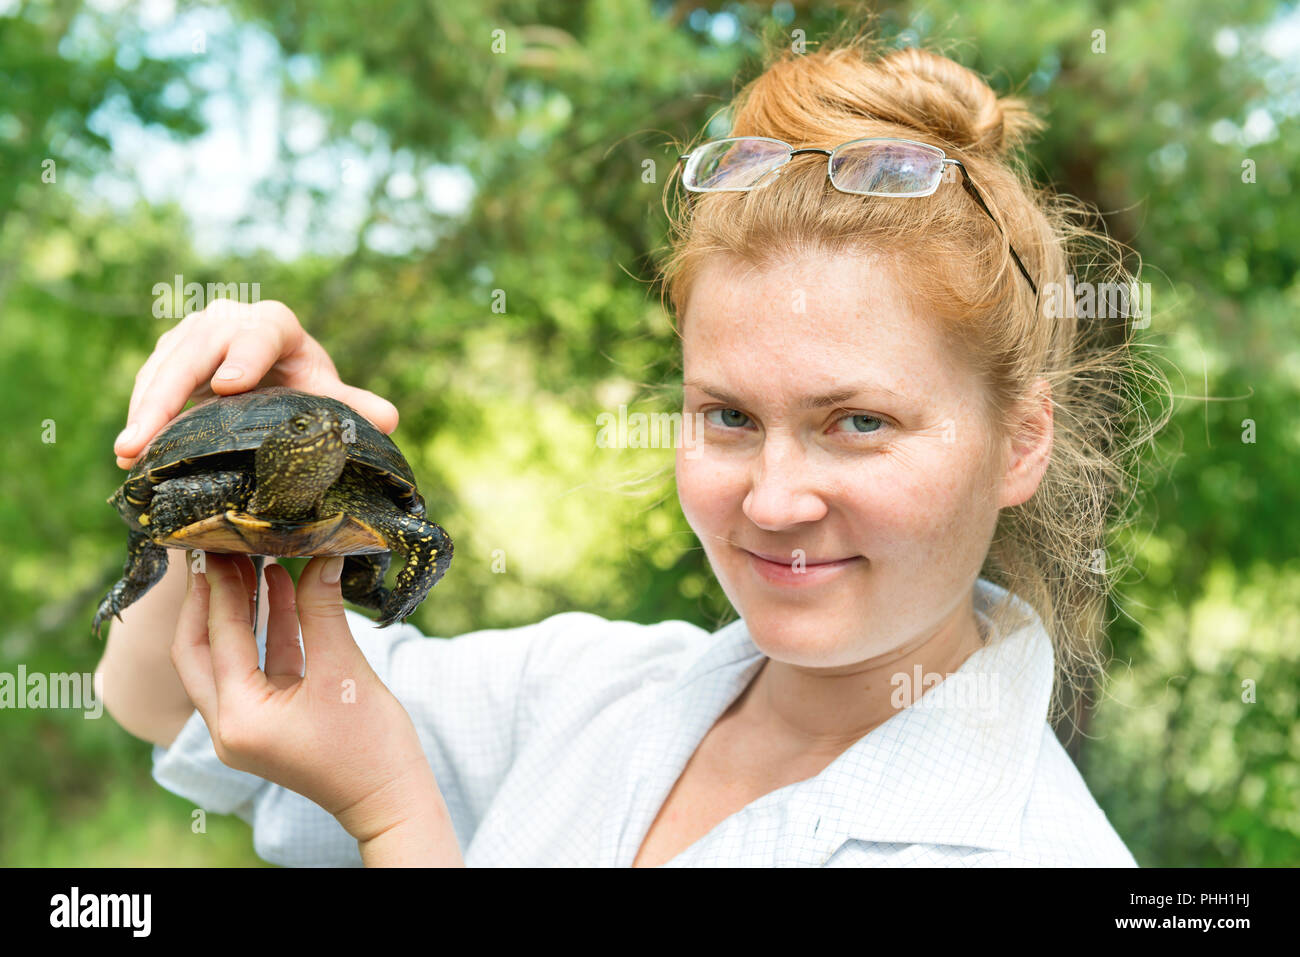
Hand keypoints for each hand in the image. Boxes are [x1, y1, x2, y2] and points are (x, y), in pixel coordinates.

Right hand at [114, 299, 398, 468]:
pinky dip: (139, 412)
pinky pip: (150, 379)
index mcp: (276, 325)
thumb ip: (356, 407)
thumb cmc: (304, 386)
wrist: (274, 379)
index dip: (245, 356)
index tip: (228, 387)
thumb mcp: (328, 396)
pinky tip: (129, 452)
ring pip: (165, 365)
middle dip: (170, 393)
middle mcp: (230, 320)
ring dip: (144, 408)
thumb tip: (389, 419)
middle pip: (197, 349)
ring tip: (128, 453)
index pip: (260, 334)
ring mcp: (195, 334)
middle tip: (146, 437)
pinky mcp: (171, 353)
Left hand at [170, 552, 457, 853]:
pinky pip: (255, 667)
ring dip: (238, 611)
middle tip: (218, 550)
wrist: (390, 799)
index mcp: (238, 718)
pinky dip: (264, 631)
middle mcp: (228, 726)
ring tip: (249, 560)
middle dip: (210, 599)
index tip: (224, 542)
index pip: (219, 637)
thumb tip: (322, 555)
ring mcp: (245, 727)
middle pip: (199, 650)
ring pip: (225, 657)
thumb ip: (323, 610)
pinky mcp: (267, 723)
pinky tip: (279, 589)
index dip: (224, 586)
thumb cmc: (370, 747)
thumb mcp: (344, 670)